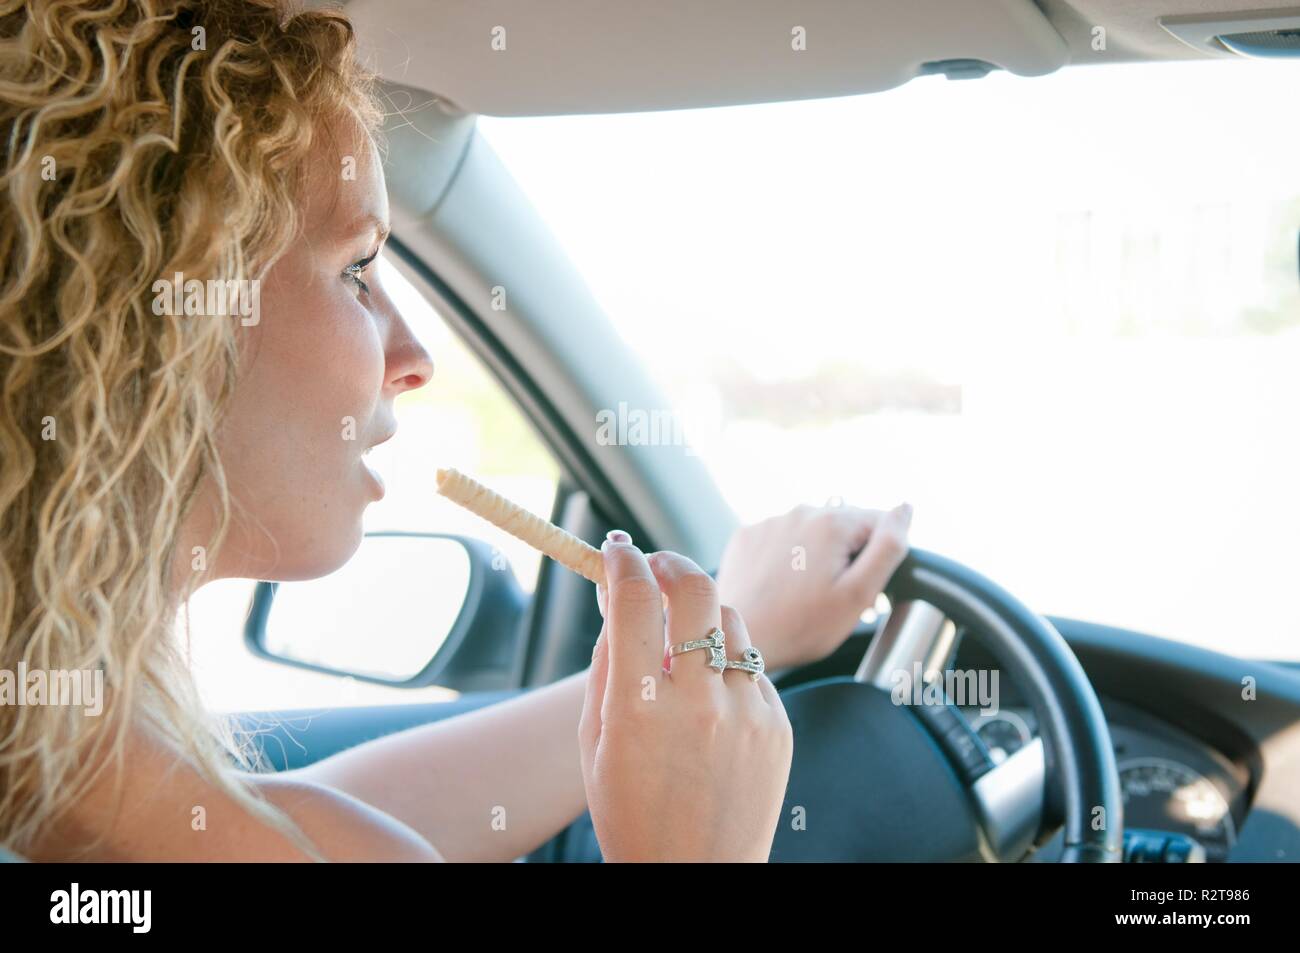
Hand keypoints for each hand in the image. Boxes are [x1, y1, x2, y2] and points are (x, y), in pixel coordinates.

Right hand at [580, 535, 792, 861]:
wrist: (695, 878)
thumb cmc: (632, 812)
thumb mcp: (595, 742)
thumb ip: (605, 666)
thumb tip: (617, 602)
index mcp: (640, 708)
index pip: (636, 600)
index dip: (624, 561)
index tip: (617, 549)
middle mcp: (699, 703)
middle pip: (696, 590)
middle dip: (671, 564)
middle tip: (656, 566)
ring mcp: (747, 713)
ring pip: (731, 621)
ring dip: (703, 614)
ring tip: (683, 638)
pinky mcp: (778, 726)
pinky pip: (754, 668)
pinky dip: (729, 665)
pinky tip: (712, 696)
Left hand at [716, 501, 912, 669]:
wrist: (740, 637)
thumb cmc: (802, 625)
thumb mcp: (858, 594)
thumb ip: (888, 547)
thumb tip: (904, 509)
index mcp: (832, 522)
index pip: (878, 523)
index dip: (877, 557)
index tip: (859, 586)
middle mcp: (800, 511)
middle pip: (844, 526)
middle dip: (847, 555)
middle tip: (833, 596)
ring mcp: (770, 521)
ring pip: (812, 532)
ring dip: (817, 554)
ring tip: (805, 594)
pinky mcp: (747, 535)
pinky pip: (781, 538)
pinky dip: (787, 556)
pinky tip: (781, 585)